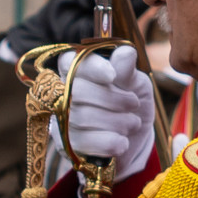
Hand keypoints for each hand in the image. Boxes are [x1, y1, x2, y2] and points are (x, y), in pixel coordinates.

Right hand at [63, 43, 158, 178]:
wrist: (135, 141)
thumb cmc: (132, 105)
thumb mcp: (136, 84)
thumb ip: (128, 71)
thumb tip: (126, 52)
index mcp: (77, 71)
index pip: (72, 62)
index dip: (91, 68)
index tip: (113, 75)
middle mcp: (63, 93)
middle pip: (77, 91)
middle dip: (111, 98)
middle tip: (134, 103)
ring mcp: (61, 119)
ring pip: (81, 118)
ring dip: (116, 121)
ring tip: (133, 123)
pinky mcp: (65, 145)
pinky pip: (82, 143)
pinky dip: (109, 142)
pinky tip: (123, 142)